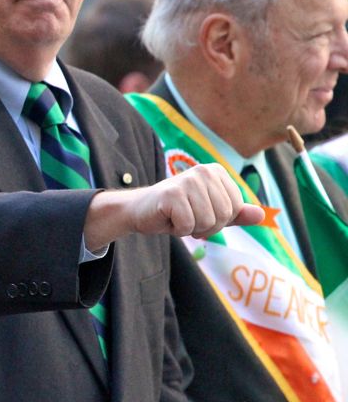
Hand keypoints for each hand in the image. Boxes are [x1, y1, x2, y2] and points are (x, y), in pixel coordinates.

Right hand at [85, 163, 264, 251]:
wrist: (140, 210)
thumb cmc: (176, 211)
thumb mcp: (210, 212)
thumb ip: (236, 214)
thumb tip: (261, 216)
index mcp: (216, 172)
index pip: (236, 208)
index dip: (220, 220)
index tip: (200, 213)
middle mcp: (204, 171)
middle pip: (224, 216)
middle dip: (206, 227)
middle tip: (187, 218)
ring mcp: (188, 181)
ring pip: (208, 222)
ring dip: (191, 229)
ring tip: (177, 218)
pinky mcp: (172, 194)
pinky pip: (188, 225)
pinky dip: (178, 230)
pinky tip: (167, 219)